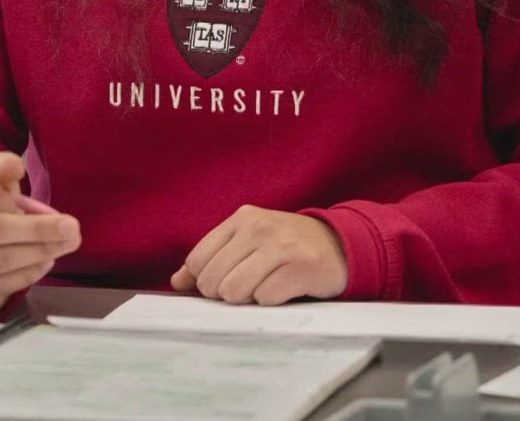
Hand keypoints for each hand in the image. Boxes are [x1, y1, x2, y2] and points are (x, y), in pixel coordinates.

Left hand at [170, 206, 347, 304]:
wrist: (342, 246)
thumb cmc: (288, 248)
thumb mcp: (249, 243)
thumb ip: (212, 258)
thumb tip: (177, 282)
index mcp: (243, 218)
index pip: (197, 261)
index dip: (205, 281)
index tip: (227, 279)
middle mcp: (260, 228)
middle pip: (212, 281)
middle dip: (226, 293)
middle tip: (251, 284)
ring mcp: (282, 246)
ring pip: (234, 292)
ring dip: (248, 299)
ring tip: (266, 286)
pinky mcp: (301, 267)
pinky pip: (265, 299)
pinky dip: (272, 301)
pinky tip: (286, 289)